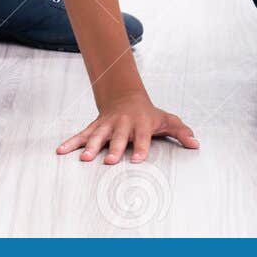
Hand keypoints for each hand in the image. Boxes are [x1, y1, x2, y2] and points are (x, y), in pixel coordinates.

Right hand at [56, 92, 199, 163]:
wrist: (125, 96)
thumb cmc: (148, 114)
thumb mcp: (166, 120)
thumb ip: (180, 131)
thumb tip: (195, 143)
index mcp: (141, 124)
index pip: (142, 137)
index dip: (141, 147)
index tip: (137, 160)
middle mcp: (122, 124)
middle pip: (118, 137)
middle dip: (113, 148)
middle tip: (109, 160)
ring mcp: (106, 125)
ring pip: (97, 135)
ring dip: (90, 146)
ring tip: (83, 158)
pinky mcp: (95, 127)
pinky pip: (81, 135)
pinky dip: (71, 142)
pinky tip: (61, 151)